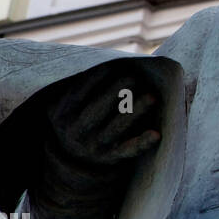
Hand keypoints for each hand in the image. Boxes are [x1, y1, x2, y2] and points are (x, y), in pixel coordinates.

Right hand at [45, 63, 162, 166]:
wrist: (74, 160)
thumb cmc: (76, 119)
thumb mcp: (66, 105)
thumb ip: (75, 86)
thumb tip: (94, 58)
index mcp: (62, 117)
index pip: (77, 95)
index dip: (93, 79)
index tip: (111, 65)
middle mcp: (76, 133)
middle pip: (96, 111)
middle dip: (115, 93)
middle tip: (134, 77)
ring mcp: (94, 147)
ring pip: (116, 128)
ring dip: (135, 112)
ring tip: (153, 97)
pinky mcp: (112, 158)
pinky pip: (128, 151)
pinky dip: (142, 143)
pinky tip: (156, 134)